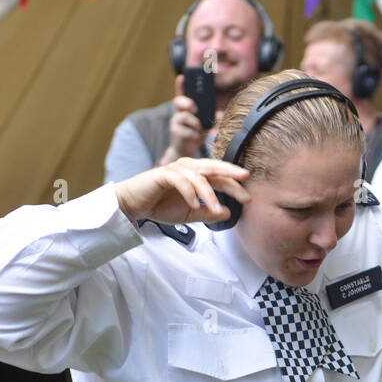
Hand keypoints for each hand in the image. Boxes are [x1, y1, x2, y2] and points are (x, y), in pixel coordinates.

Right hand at [115, 158, 250, 225]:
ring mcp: (175, 169)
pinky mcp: (163, 174)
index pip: (219, 177)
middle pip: (213, 167)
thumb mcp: (189, 214)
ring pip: (199, 177)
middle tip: (245, 178)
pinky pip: (181, 181)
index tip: (247, 198)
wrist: (134, 204)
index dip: (234, 186)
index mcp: (196, 175)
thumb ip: (207, 213)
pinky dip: (189, 193)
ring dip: (209, 194)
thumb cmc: (160, 205)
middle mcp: (188, 168)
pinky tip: (195, 205)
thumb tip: (227, 212)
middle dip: (230, 172)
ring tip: (216, 209)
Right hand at [163, 74, 209, 159]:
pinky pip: (186, 130)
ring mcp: (175, 122)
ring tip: (198, 129)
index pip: (181, 93)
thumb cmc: (196, 134)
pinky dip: (194, 134)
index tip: (182, 77)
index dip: (180, 85)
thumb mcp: (206, 124)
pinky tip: (195, 137)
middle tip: (194, 109)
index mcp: (185, 108)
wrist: (187, 150)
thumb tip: (221, 115)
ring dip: (195, 123)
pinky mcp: (175, 132)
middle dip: (187, 103)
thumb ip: (212, 118)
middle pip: (177, 101)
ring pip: (184, 117)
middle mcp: (178, 112)